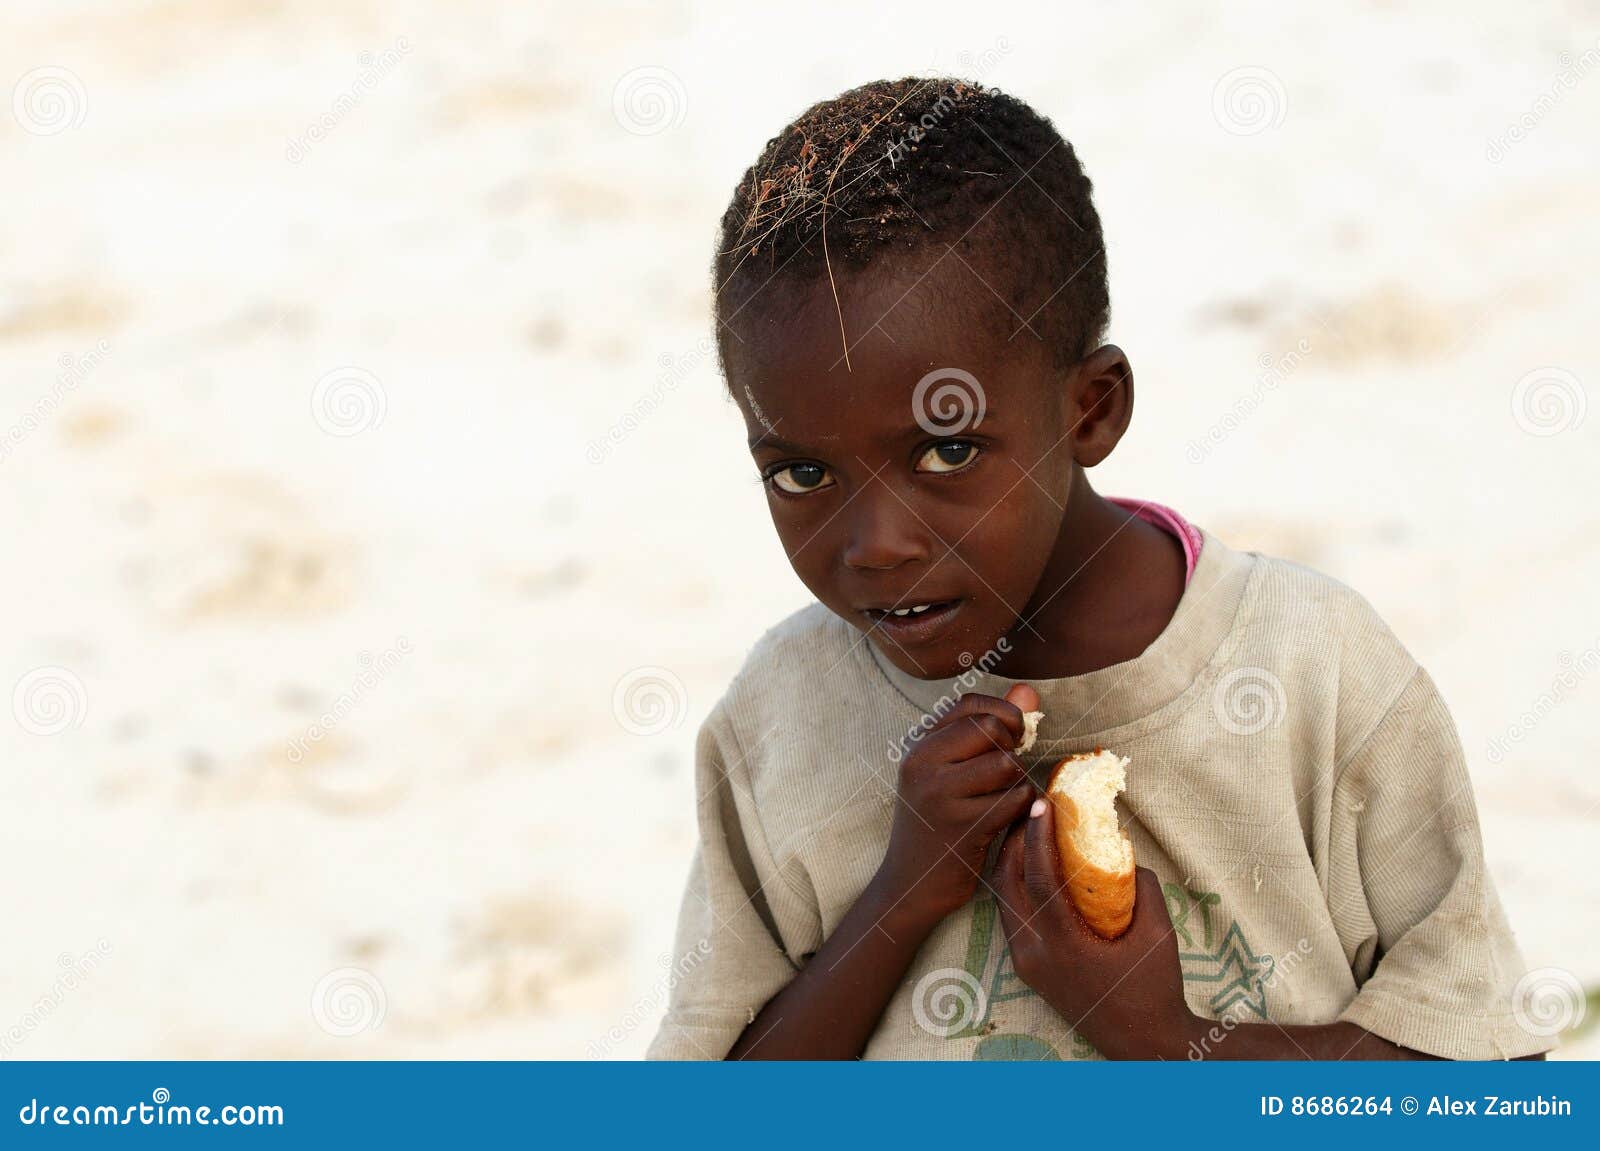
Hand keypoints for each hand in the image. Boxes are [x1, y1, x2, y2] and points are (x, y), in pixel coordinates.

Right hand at [872, 684, 1040, 927]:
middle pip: (992, 730)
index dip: (1003, 713)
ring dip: (1017, 781)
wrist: (911, 883)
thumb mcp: (949, 770)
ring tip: (1001, 797)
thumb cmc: (937, 820)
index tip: (1011, 737)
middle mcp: (922, 764)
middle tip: (1004, 774)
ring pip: (1007, 765)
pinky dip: (1019, 808)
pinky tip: (1004, 820)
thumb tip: (1029, 691)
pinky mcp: (962, 827)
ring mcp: (940, 795)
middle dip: (1011, 749)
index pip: (970, 704)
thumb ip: (988, 726)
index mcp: (916, 745)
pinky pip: (1014, 800)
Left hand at [994, 796, 1197, 1059]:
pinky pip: (1010, 918)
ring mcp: (1025, 964)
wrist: (1143, 1044)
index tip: (1041, 804)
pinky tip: (1033, 869)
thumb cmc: (1155, 988)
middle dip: (1013, 843)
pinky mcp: (1026, 969)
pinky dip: (1016, 888)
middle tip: (1028, 811)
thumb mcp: (1159, 932)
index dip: (1037, 837)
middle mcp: (1034, 955)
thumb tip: (1120, 848)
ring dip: (1010, 865)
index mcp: (1063, 946)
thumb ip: (1142, 885)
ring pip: (1002, 902)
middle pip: (1005, 886)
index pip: (1038, 880)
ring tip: (1029, 833)